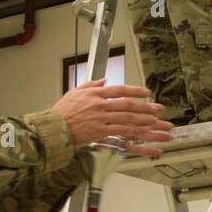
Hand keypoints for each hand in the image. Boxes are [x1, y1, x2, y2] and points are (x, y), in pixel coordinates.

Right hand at [51, 79, 173, 155]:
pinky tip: (143, 131)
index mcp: (94, 93)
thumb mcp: (75, 92)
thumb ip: (91, 85)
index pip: (119, 90)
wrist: (53, 128)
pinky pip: (121, 130)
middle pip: (127, 104)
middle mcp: (100, 104)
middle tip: (158, 108)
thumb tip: (104, 81)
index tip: (147, 93)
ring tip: (156, 120)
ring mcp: (101, 118)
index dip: (135, 90)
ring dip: (143, 119)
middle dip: (145, 107)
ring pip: (127, 117)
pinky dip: (134, 131)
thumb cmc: (62, 112)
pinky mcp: (100, 131)